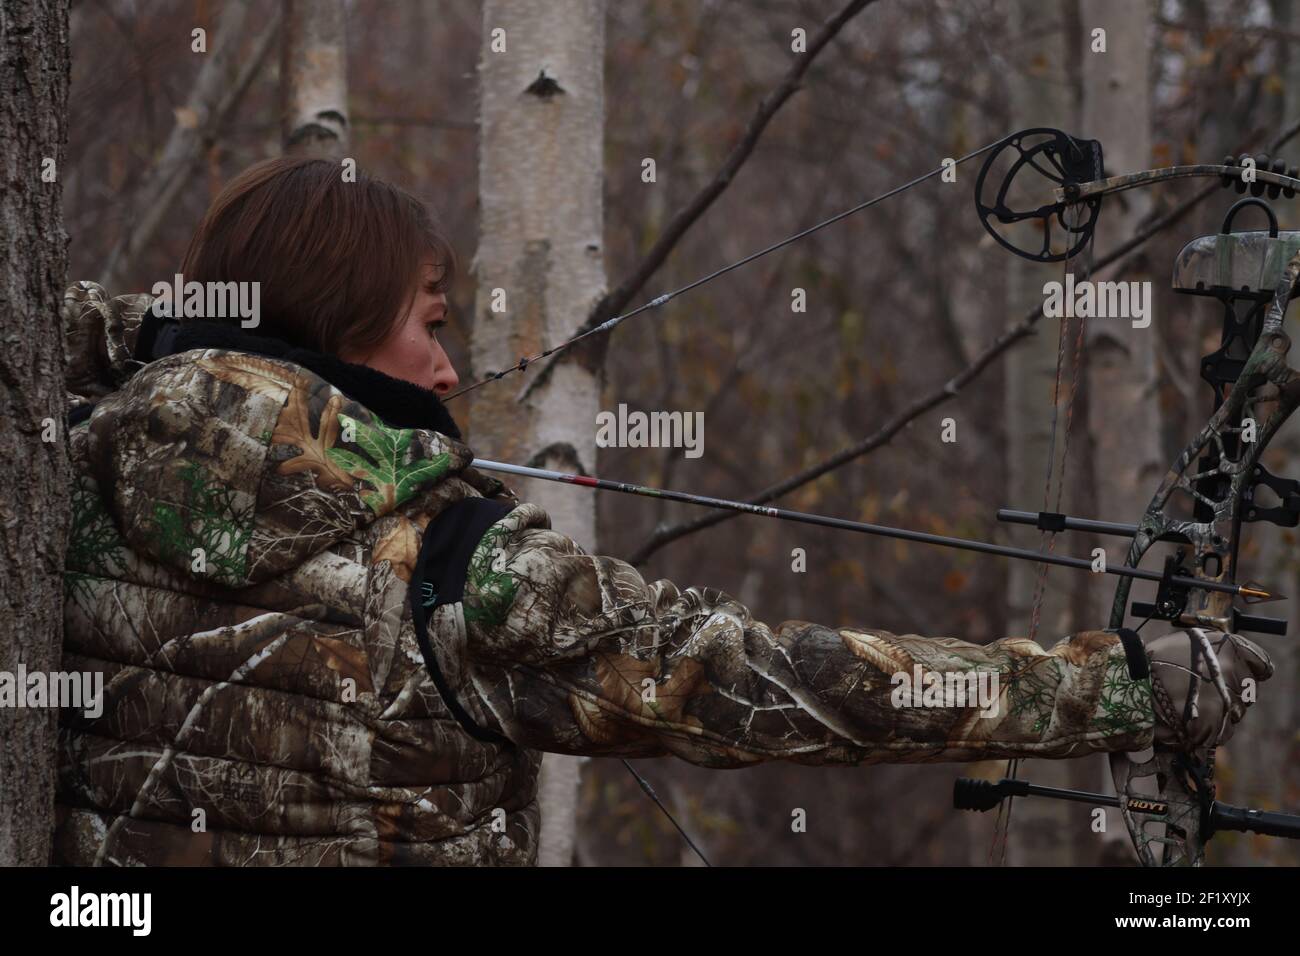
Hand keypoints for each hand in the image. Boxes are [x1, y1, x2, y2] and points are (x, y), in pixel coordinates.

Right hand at [1145, 628, 1273, 749]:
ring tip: (1192, 705)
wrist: (1125, 685)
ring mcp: (1224, 700)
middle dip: (1230, 692)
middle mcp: (1231, 672)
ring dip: (1220, 711)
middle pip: (1248, 690)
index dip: (1251, 670)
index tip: (1241, 675)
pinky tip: (1191, 720)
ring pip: (1237, 712)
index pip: (1261, 663)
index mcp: (1227, 647)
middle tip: (1203, 691)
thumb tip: (1231, 661)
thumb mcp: (1185, 643)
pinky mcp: (1214, 725)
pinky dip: (1211, 730)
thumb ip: (1213, 652)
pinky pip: (1223, 731)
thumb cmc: (1151, 662)